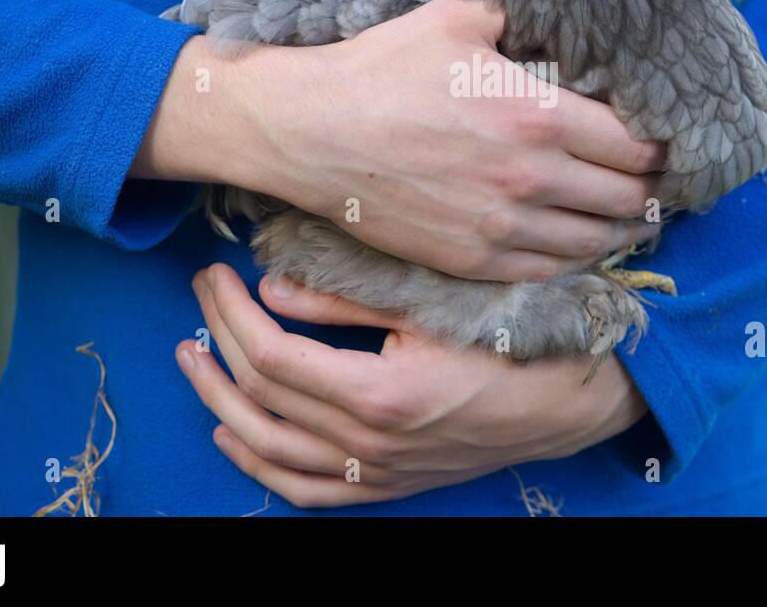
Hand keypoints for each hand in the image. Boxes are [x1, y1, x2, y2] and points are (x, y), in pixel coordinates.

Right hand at [135, 0, 665, 281]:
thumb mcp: (456, 19)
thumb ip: (517, 16)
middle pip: (626, 197)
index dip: (661, 146)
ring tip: (631, 216)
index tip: (667, 143)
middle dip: (651, 189)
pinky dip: (575, 257)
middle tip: (657, 181)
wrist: (312, 133)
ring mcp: (502, 226)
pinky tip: (580, 242)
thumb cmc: (381, 69)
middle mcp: (532, 177)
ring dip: (621, 229)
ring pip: (594, 240)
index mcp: (538, 114)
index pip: (635, 143)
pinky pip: (548, 268)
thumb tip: (548, 10)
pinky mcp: (472, 258)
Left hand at [176, 264, 647, 507]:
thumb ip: (350, 298)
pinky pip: (306, 491)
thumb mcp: (436, 302)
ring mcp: (377, 473)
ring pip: (269, 450)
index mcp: (380, 396)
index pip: (272, 356)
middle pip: (262, 397)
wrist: (573, 397)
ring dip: (219, 403)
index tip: (213, 274)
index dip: (230, 314)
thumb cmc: (514, 336)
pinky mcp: (388, 484)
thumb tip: (271, 286)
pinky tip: (233, 434)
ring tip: (193, 359)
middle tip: (198, 298)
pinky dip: (260, 465)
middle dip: (217, 342)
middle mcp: (370, 445)